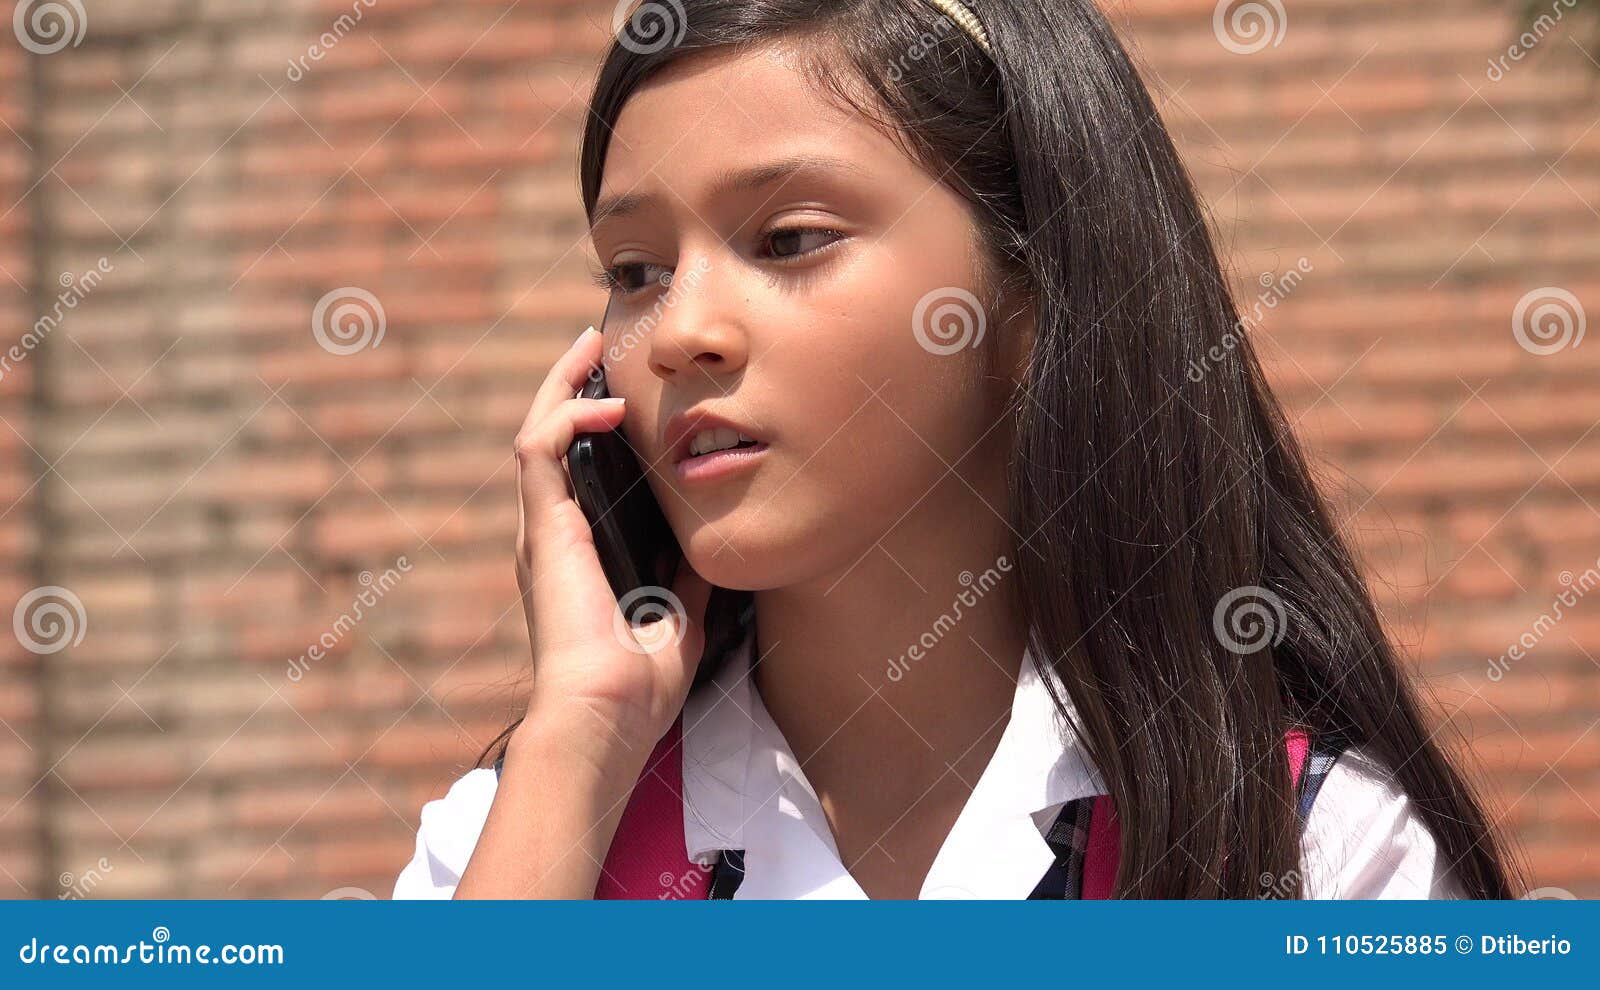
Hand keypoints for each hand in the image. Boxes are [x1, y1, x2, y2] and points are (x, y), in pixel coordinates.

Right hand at [510, 325, 712, 756]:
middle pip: (550, 440)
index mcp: (579, 553)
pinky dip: (567, 414)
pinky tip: (606, 402)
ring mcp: (543, 529)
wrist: (608, 717)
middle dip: (571, 386)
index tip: (625, 390)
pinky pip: (540, 449)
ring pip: (536, 432)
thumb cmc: (638, 686)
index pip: (578, 470)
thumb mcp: (682, 616)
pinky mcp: (543, 528)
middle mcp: (553, 534)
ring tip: (589, 345)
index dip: (594, 425)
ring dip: (561, 384)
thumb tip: (712, 544)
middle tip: (596, 343)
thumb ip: (690, 577)